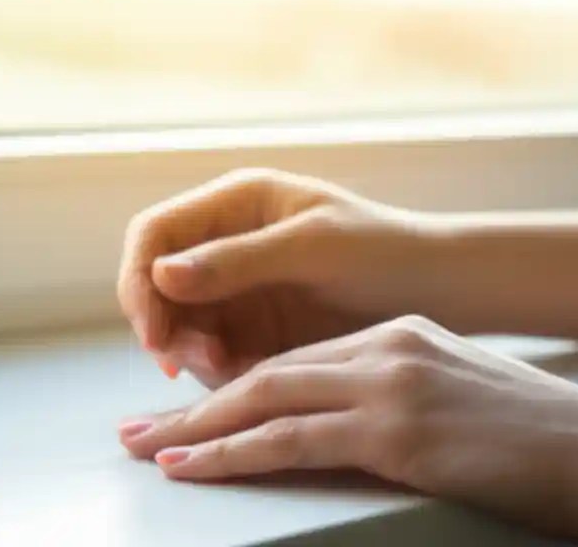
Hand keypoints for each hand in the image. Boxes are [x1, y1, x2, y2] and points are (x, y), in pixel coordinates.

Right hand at [117, 168, 431, 385]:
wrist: (437, 289)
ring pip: (181, 325)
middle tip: (192, 363)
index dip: (140, 280)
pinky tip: (249, 374)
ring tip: (230, 368)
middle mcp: (226, 243)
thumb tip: (162, 272)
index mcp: (235, 203)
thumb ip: (237, 260)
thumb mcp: (312, 248)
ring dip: (192, 352)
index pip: (154, 234)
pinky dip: (221, 370)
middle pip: (156, 285)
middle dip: (165, 326)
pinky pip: (215, 353)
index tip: (155, 330)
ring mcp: (238, 288)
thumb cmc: (383, 250)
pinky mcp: (255, 327)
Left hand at [118, 315, 577, 540]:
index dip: (238, 387)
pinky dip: (230, 453)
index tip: (194, 411)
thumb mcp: (469, 400)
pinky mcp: (397, 430)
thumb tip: (366, 426)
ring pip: (264, 398)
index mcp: (404, 334)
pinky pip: (289, 439)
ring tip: (144, 449)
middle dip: (196, 403)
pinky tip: (191, 467)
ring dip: (195, 428)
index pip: (299, 357)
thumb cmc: (551, 440)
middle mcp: (388, 346)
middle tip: (138, 428)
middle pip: (267, 370)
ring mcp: (392, 384)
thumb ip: (411, 397)